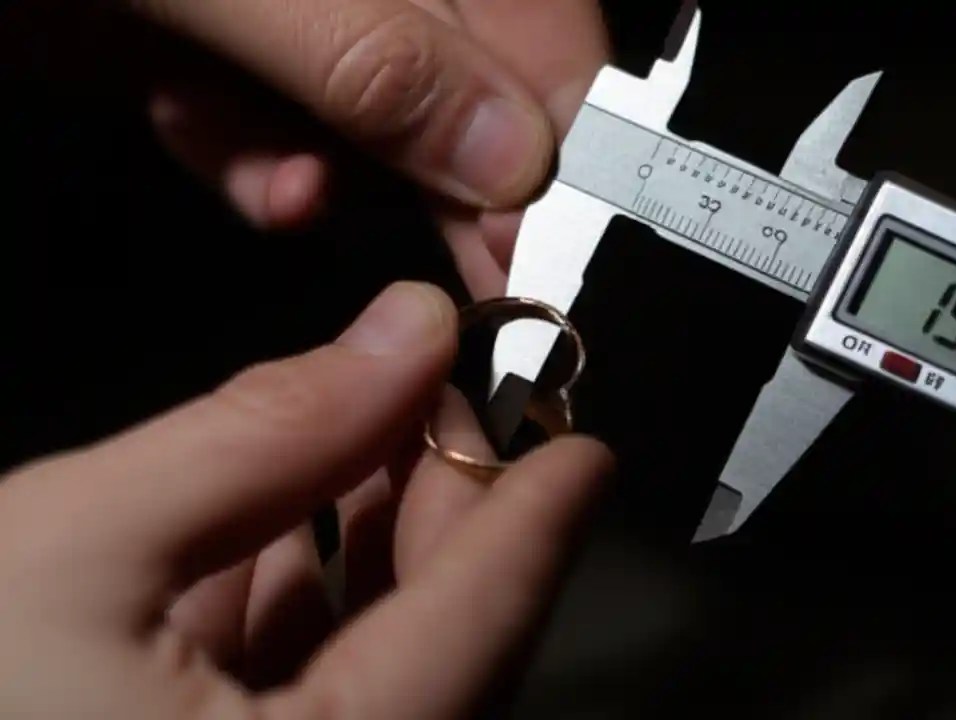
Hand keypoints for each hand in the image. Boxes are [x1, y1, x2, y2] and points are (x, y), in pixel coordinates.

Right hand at [0, 282, 612, 717]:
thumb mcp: (74, 546)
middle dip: (452, 516)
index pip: (487, 626)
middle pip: (442, 647)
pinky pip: (298, 701)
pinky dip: (296, 613)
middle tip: (450, 404)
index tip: (581, 440)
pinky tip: (276, 527)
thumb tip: (400, 337)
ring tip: (368, 436)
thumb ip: (262, 436)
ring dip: (373, 552)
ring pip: (375, 672)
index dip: (541, 516)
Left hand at [131, 0, 609, 297]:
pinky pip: (286, 125)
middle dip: (450, 170)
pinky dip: (259, 160)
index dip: (555, 122)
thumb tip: (512, 157)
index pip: (535, 17)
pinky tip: (224, 154)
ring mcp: (298, 10)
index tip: (549, 231)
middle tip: (474, 270)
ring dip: (334, 170)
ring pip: (374, 114)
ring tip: (281, 188)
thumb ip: (368, 57)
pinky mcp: (228, 49)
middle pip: (465, 75)